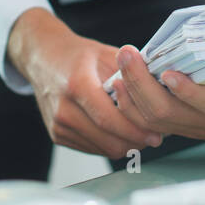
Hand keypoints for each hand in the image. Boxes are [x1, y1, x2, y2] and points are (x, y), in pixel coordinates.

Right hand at [7, 9, 162, 159]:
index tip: (156, 135)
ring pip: (101, 149)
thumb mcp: (107, 55)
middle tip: (153, 136)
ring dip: (124, 145)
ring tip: (139, 132)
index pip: (108, 119)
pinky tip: (118, 130)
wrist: (43, 57)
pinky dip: (108, 143)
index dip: (135, 131)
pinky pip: (91, 148)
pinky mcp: (56, 135)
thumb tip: (162, 93)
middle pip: (107, 140)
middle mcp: (63, 108)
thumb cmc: (78, 55)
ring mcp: (57, 124)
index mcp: (77, 84)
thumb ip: (132, 75)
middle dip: (134, 142)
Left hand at [112, 44, 204, 149]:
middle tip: (126, 52)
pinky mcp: (186, 122)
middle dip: (141, 85)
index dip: (188, 92)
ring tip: (121, 59)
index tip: (169, 72)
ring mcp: (196, 125)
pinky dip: (132, 102)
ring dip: (131, 92)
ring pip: (153, 118)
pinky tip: (121, 78)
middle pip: (167, 112)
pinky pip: (151, 119)